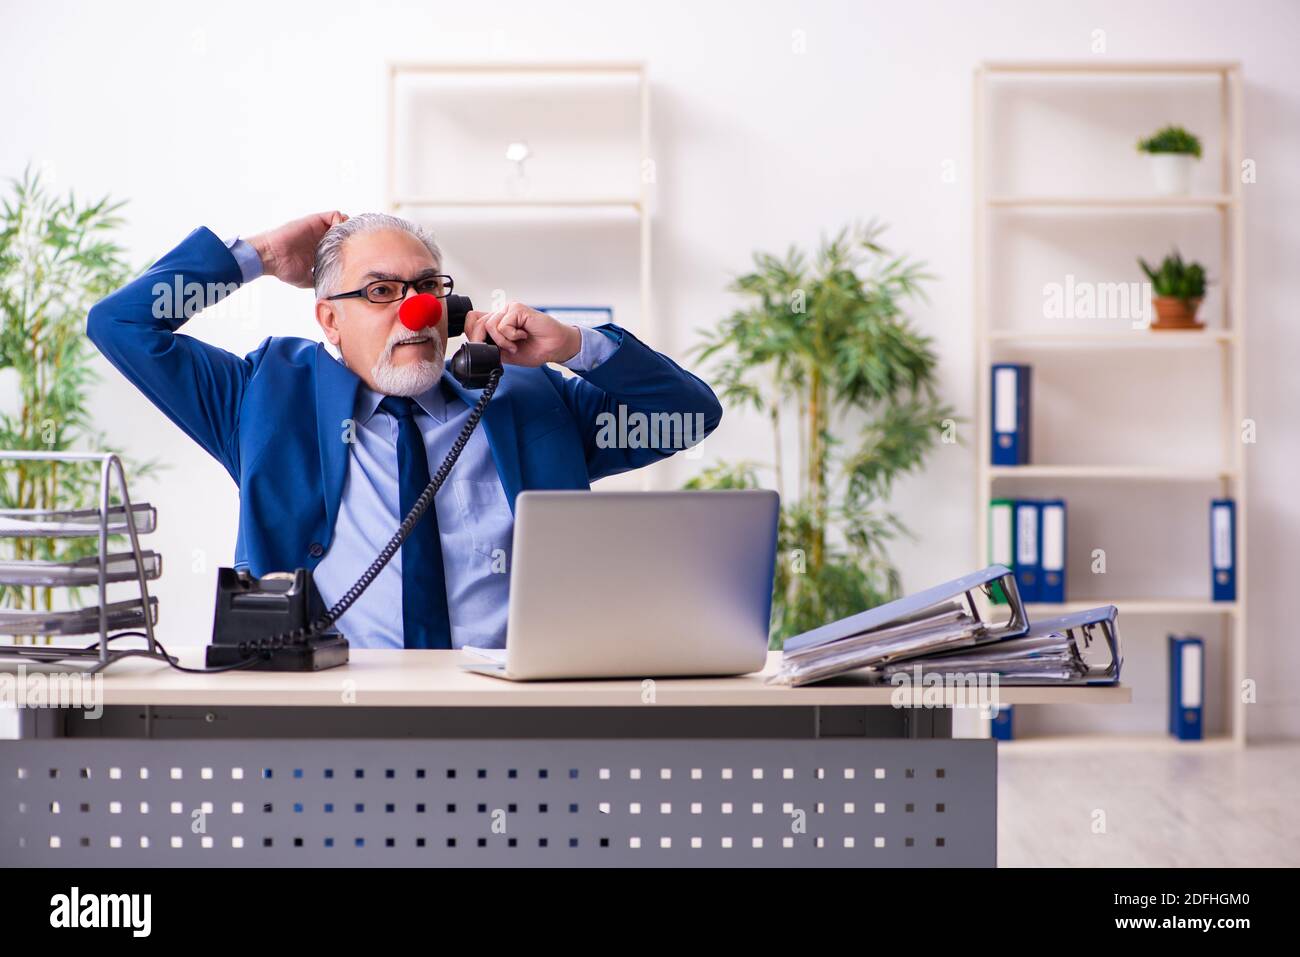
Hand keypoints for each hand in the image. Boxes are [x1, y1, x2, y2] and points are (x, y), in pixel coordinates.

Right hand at [246, 211, 347, 288]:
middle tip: (355, 249)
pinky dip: (340, 222)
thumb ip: (319, 281)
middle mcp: (320, 238)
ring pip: (342, 222)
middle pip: (344, 233)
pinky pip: (334, 215)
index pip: (341, 246)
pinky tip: (338, 235)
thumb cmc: (283, 269)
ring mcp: (318, 229)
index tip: (355, 259)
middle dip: (352, 238)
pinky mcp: (314, 220)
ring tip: (346, 241)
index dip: (351, 250)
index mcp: (320, 251)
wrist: (270, 257)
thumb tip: (332, 292)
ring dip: (347, 229)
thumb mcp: (306, 280)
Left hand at [463, 301, 581, 367]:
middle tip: (500, 350)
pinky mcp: (517, 308)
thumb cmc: (536, 348)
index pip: (472, 320)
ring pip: (489, 326)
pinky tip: (523, 336)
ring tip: (515, 345)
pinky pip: (503, 325)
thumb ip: (491, 348)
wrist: (555, 348)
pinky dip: (511, 336)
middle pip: (476, 322)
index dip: (473, 334)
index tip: (483, 347)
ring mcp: (509, 309)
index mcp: (497, 322)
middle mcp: (501, 313)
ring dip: (502, 341)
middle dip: (483, 341)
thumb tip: (475, 347)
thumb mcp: (506, 354)